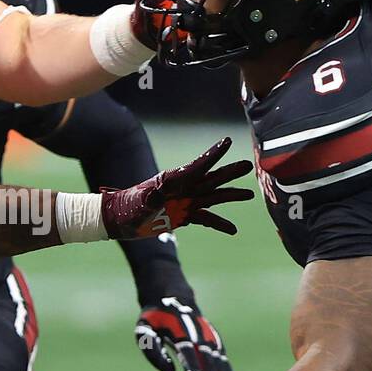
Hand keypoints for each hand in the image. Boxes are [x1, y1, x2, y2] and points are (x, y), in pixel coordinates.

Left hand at [101, 137, 253, 239]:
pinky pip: (206, 219)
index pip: (197, 165)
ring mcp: (186, 201)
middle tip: (249, 165)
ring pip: (214, 196)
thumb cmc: (128, 207)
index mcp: (173, 180)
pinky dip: (219, 224)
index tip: (227, 140)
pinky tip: (233, 230)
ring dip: (231, 195)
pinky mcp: (184, 215)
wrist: (120, 219)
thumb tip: (156, 196)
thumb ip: (150, 198)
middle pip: (211, 178)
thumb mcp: (139, 201)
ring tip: (250, 195)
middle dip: (230, 172)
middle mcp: (184, 188)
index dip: (213, 153)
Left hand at [136, 297, 233, 370]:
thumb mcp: (144, 331)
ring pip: (217, 359)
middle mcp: (196, 333)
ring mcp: (206, 334)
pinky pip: (222, 355)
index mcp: (178, 332)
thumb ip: (154, 352)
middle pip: (206, 360)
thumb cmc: (153, 318)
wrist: (170, 295)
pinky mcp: (212, 336)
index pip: (188, 356)